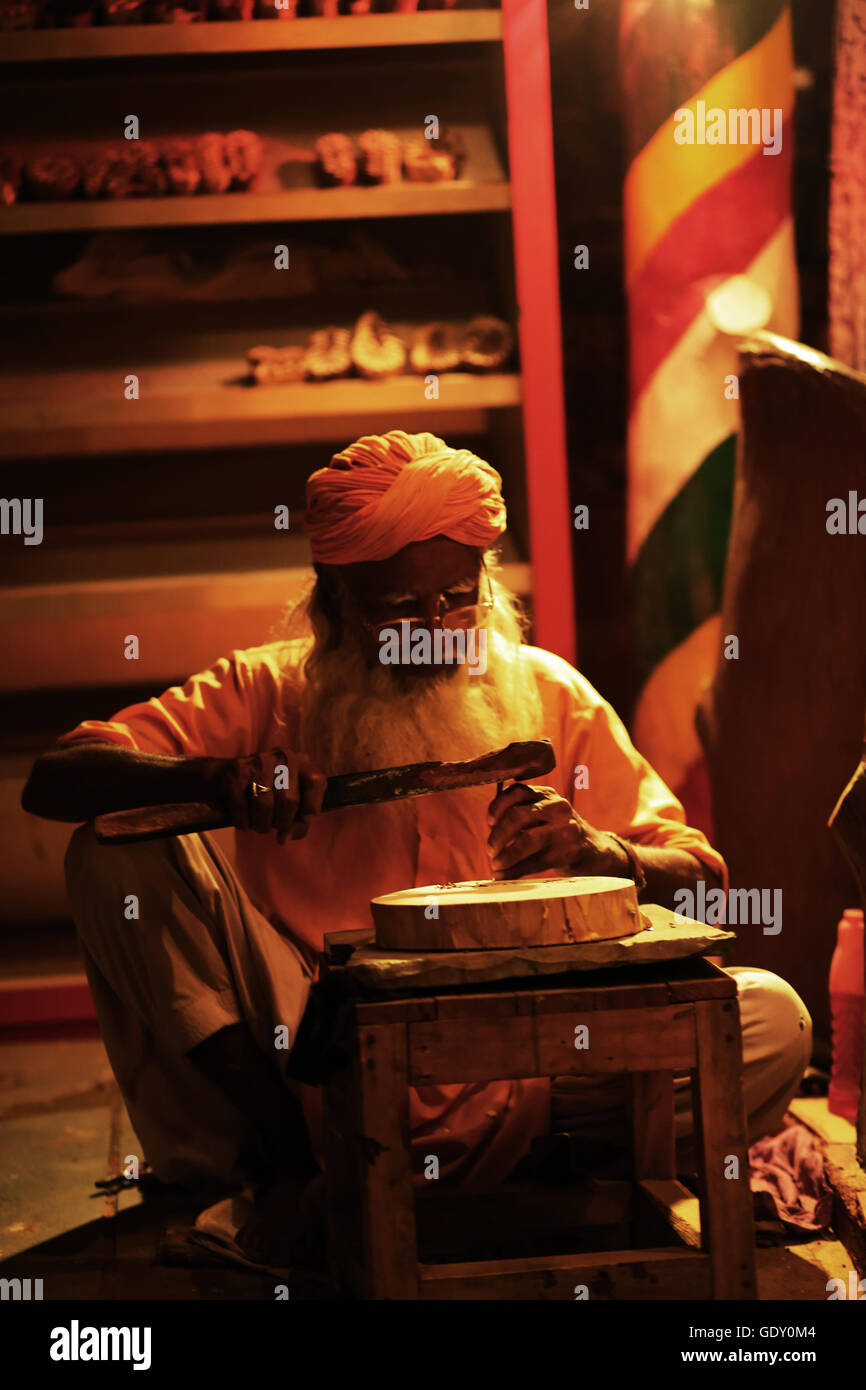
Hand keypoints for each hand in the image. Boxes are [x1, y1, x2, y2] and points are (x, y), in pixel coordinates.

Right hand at [203, 748, 326, 844]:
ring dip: (261, 825)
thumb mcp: (289, 802)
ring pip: (265, 806)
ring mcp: (258, 762)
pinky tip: (244, 821)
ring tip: (258, 824)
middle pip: (289, 800)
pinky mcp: (237, 771)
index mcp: (301, 762)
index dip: (310, 807)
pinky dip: (244, 822)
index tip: (300, 819)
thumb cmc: (264, 793)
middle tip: (273, 826)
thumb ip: (299, 820)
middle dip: (281, 823)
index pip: (316, 782)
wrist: (222, 777)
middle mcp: (282, 757)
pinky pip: (243, 807)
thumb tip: (286, 837)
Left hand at [486, 782, 625, 879]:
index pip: (516, 791)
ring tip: (495, 865)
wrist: (594, 850)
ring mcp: (566, 828)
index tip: (489, 822)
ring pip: (527, 839)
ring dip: (506, 855)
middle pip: (518, 816)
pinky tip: (504, 876)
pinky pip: (537, 861)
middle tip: (489, 850)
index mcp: (547, 795)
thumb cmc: (559, 833)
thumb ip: (520, 817)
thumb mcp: (543, 816)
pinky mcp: (570, 851)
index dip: (497, 807)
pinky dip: (516, 870)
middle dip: (498, 835)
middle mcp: (557, 807)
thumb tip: (490, 839)